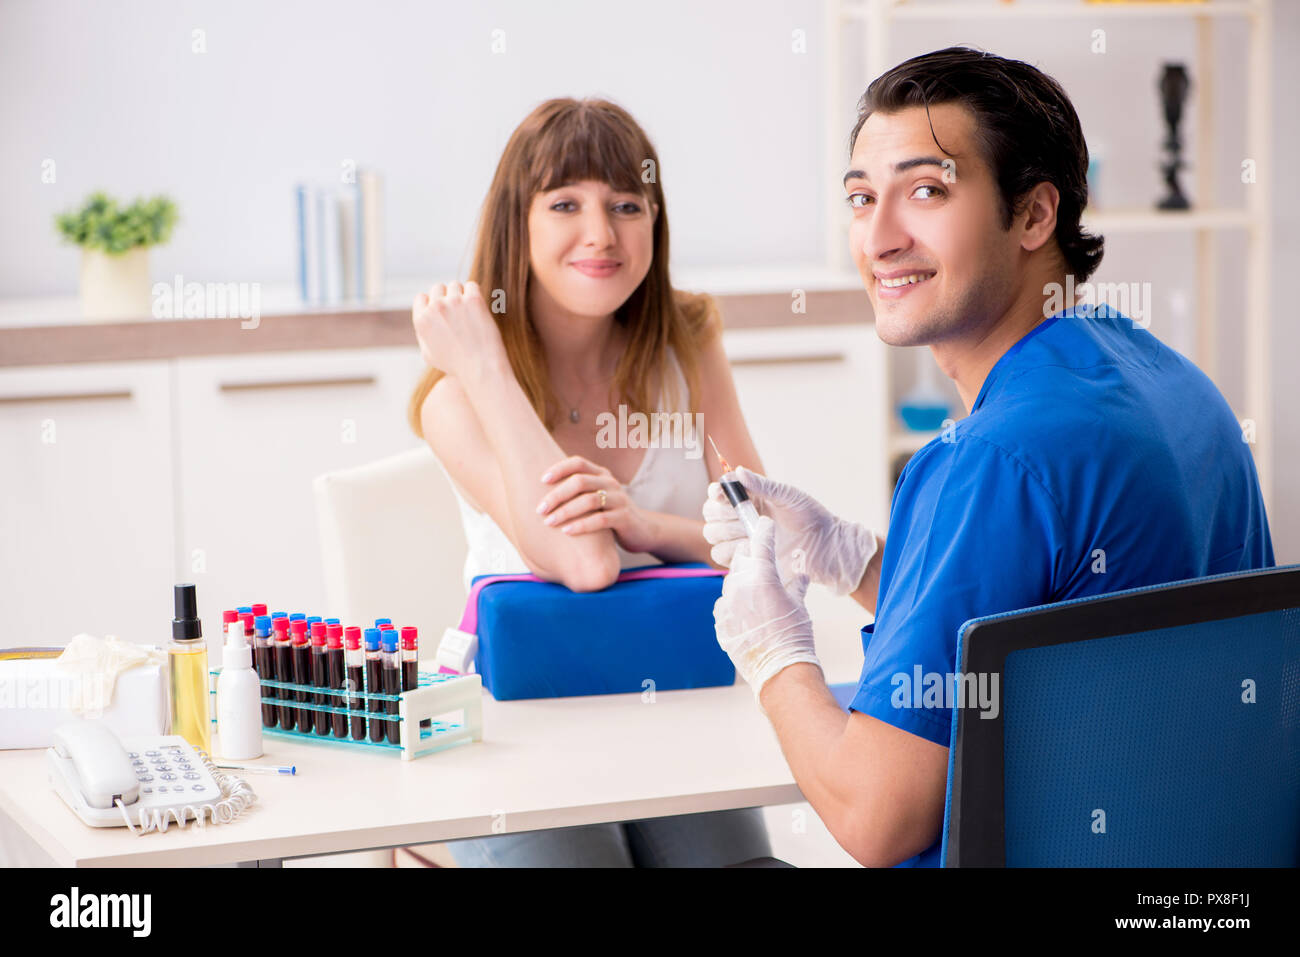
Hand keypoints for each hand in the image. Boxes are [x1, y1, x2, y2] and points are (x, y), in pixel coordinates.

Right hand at [411, 281, 506, 381]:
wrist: (481, 367)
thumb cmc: (456, 365)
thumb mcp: (429, 354)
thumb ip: (423, 334)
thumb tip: (424, 318)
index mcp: (422, 320)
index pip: (421, 297)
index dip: (431, 303)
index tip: (443, 312)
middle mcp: (436, 308)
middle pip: (438, 288)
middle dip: (446, 297)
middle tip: (458, 311)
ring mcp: (455, 302)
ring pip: (455, 285)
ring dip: (461, 294)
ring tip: (469, 311)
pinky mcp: (474, 300)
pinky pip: (471, 285)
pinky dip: (474, 293)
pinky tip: (478, 306)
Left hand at [537, 455, 658, 553]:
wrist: (642, 530)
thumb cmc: (609, 514)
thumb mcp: (596, 497)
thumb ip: (578, 491)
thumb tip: (541, 490)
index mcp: (602, 474)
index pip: (578, 462)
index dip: (559, 468)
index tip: (541, 481)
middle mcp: (611, 483)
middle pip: (580, 482)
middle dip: (557, 495)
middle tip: (540, 509)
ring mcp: (619, 499)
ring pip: (589, 500)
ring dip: (566, 512)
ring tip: (549, 522)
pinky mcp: (624, 518)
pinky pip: (600, 520)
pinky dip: (581, 525)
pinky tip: (567, 532)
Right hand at [702, 466, 877, 596]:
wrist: (825, 546)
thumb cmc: (811, 517)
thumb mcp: (788, 496)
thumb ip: (762, 485)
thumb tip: (739, 471)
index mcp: (750, 499)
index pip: (719, 494)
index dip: (716, 493)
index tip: (722, 494)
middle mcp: (741, 518)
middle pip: (710, 514)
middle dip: (722, 514)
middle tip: (743, 517)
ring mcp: (741, 539)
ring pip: (712, 535)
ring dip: (727, 532)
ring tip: (751, 533)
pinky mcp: (745, 560)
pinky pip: (721, 556)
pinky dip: (732, 551)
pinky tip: (752, 548)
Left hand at [713, 516, 820, 708]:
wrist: (780, 670)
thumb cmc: (794, 636)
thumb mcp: (799, 605)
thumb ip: (796, 584)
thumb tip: (800, 572)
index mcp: (762, 576)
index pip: (760, 543)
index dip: (763, 531)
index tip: (763, 524)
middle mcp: (739, 586)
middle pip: (740, 560)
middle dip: (751, 560)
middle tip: (763, 568)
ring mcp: (726, 604)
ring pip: (730, 583)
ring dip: (742, 585)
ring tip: (758, 600)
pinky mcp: (720, 621)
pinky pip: (724, 605)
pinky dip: (734, 606)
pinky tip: (748, 617)